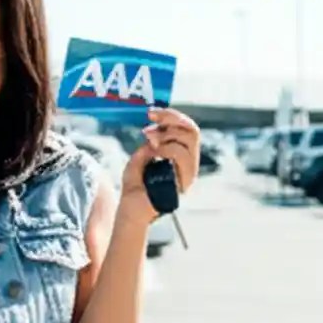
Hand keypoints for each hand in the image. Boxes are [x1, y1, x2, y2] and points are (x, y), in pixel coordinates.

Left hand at [119, 108, 200, 223]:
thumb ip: (151, 143)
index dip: (171, 116)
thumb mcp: (139, 158)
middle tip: (150, 119)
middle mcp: (189, 164)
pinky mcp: (184, 181)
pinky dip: (165, 148)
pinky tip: (153, 152)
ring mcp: (188, 173)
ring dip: (167, 134)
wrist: (130, 210)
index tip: (151, 113)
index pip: (187, 129)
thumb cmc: (134, 187)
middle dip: (171, 119)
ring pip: (188, 140)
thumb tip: (156, 133)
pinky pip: (181, 155)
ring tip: (150, 141)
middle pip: (192, 131)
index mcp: (181, 157)